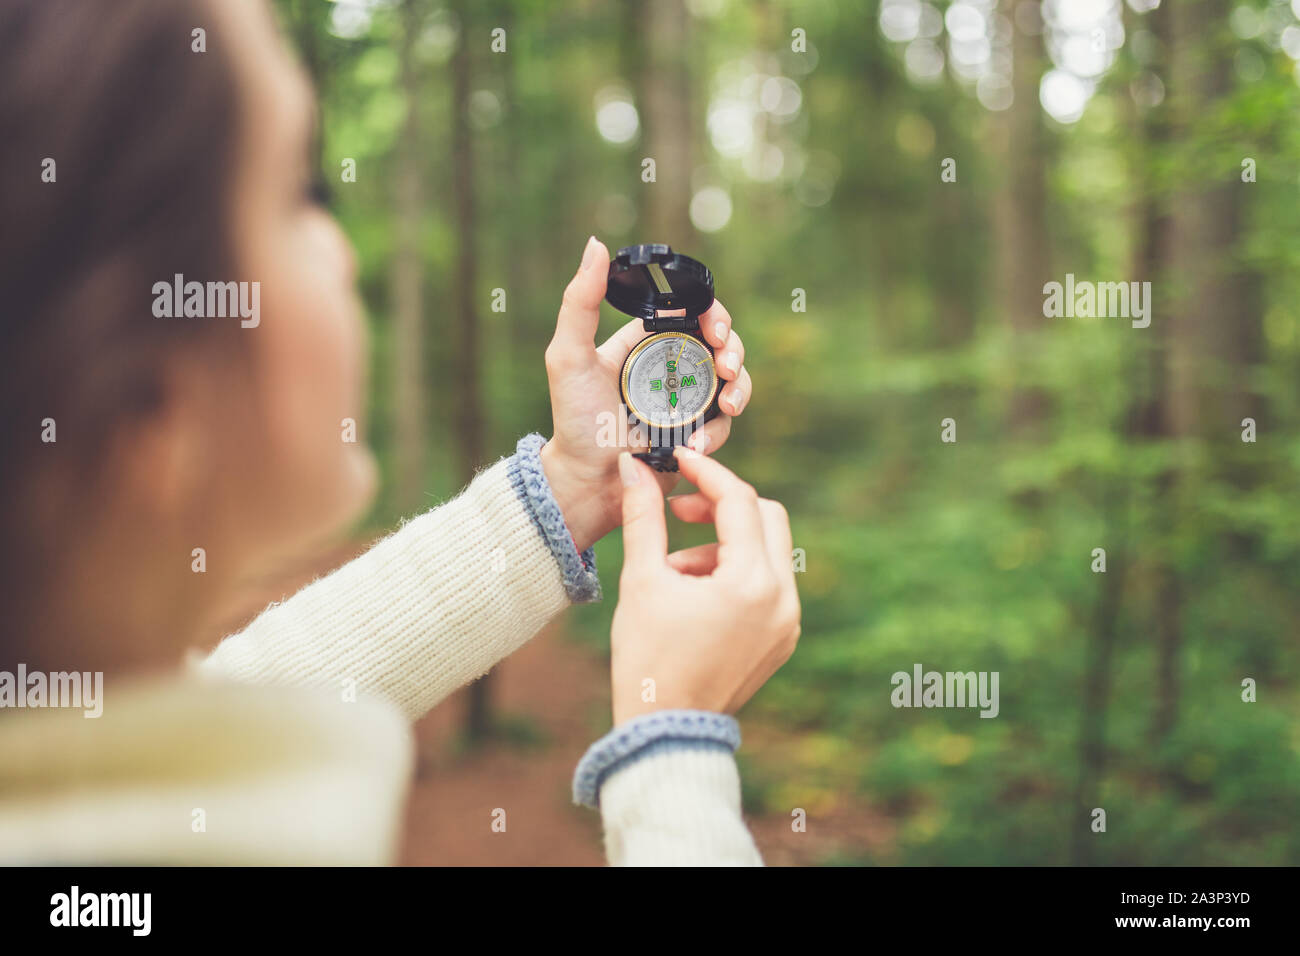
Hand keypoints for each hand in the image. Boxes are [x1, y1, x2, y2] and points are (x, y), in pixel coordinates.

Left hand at [540, 236, 753, 551]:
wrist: (586, 481)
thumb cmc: (573, 418)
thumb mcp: (568, 355)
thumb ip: (581, 301)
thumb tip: (596, 245)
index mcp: (648, 343)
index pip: (693, 314)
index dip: (714, 314)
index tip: (715, 330)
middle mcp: (673, 368)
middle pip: (724, 344)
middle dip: (736, 349)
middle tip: (727, 364)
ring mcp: (689, 402)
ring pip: (735, 382)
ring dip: (741, 386)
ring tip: (728, 401)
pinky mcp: (697, 435)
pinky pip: (724, 424)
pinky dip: (721, 429)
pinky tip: (701, 438)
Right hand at [609, 447, 800, 725]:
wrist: (665, 734)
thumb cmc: (647, 659)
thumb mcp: (641, 581)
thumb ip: (644, 517)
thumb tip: (633, 467)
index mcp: (752, 582)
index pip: (739, 501)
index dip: (706, 473)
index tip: (678, 460)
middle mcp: (783, 599)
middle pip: (767, 517)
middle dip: (723, 505)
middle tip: (679, 509)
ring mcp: (788, 622)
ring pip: (767, 552)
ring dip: (724, 543)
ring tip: (672, 568)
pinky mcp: (782, 639)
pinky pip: (767, 585)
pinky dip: (734, 573)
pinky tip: (692, 592)